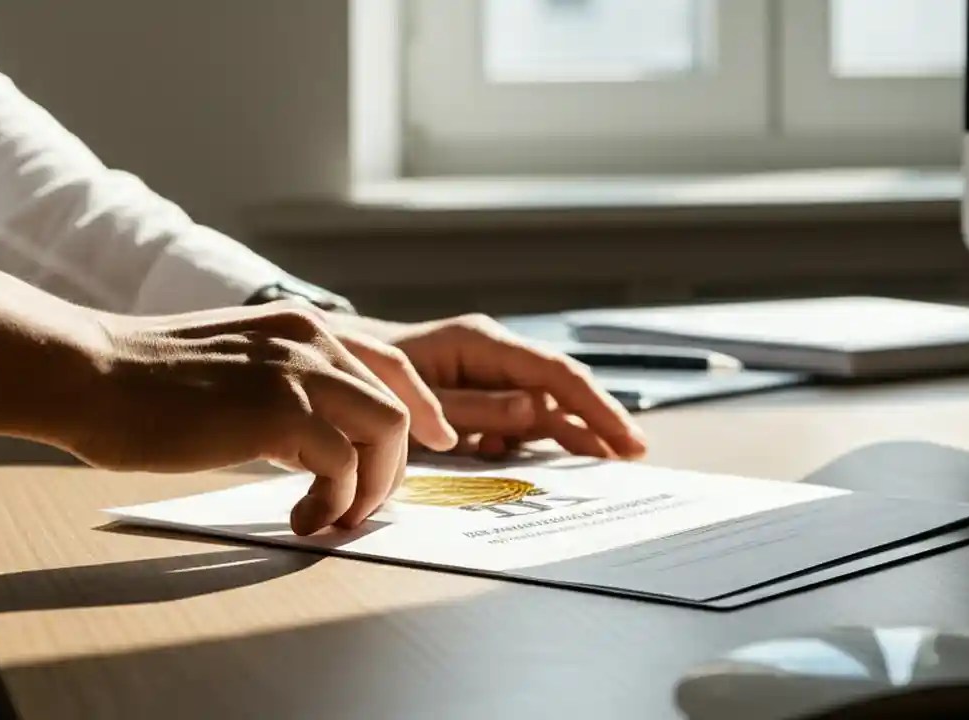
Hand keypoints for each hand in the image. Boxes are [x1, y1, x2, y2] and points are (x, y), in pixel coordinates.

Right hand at [0, 265, 451, 534]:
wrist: (90, 374)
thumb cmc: (146, 381)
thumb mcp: (237, 364)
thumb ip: (284, 386)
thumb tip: (318, 440)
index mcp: (302, 326)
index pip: (391, 362)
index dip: (422, 406)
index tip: (438, 438)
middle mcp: (312, 340)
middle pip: (394, 407)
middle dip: (392, 466)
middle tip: (366, 505)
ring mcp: (299, 373)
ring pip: (382, 435)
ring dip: (368, 489)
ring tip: (333, 518)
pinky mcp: (279, 412)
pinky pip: (341, 468)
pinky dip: (333, 503)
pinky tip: (302, 520)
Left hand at [328, 314, 647, 459]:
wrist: (335, 365)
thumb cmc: (370, 376)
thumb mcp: (418, 396)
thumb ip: (475, 407)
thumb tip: (535, 412)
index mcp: (482, 342)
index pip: (555, 373)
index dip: (595, 407)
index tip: (624, 438)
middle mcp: (494, 354)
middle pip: (560, 389)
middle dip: (597, 420)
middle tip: (632, 456)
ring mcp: (489, 375)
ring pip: (545, 406)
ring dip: (574, 433)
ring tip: (610, 463)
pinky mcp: (480, 396)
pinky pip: (519, 419)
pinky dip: (538, 440)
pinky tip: (557, 463)